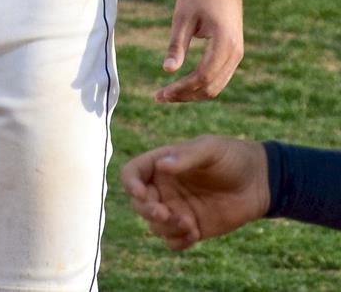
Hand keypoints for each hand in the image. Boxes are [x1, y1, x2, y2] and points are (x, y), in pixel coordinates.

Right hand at [122, 135, 269, 249]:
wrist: (260, 182)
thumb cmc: (232, 157)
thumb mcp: (210, 149)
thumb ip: (186, 157)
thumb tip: (161, 166)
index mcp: (160, 164)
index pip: (132, 174)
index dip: (130, 184)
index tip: (143, 194)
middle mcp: (164, 188)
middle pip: (138, 203)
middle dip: (147, 211)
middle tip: (165, 214)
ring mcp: (177, 209)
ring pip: (154, 225)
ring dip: (165, 228)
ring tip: (190, 225)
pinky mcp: (192, 228)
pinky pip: (173, 241)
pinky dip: (177, 241)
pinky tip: (194, 235)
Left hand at [156, 0, 243, 101]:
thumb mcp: (183, 17)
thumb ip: (176, 44)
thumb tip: (167, 70)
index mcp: (224, 43)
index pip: (202, 76)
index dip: (181, 88)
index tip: (160, 93)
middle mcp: (235, 53)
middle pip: (211, 86)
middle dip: (185, 95)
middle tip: (159, 97)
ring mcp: (237, 54)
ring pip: (217, 85)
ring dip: (193, 93)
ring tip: (168, 94)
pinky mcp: (233, 53)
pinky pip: (219, 77)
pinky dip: (201, 85)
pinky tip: (182, 84)